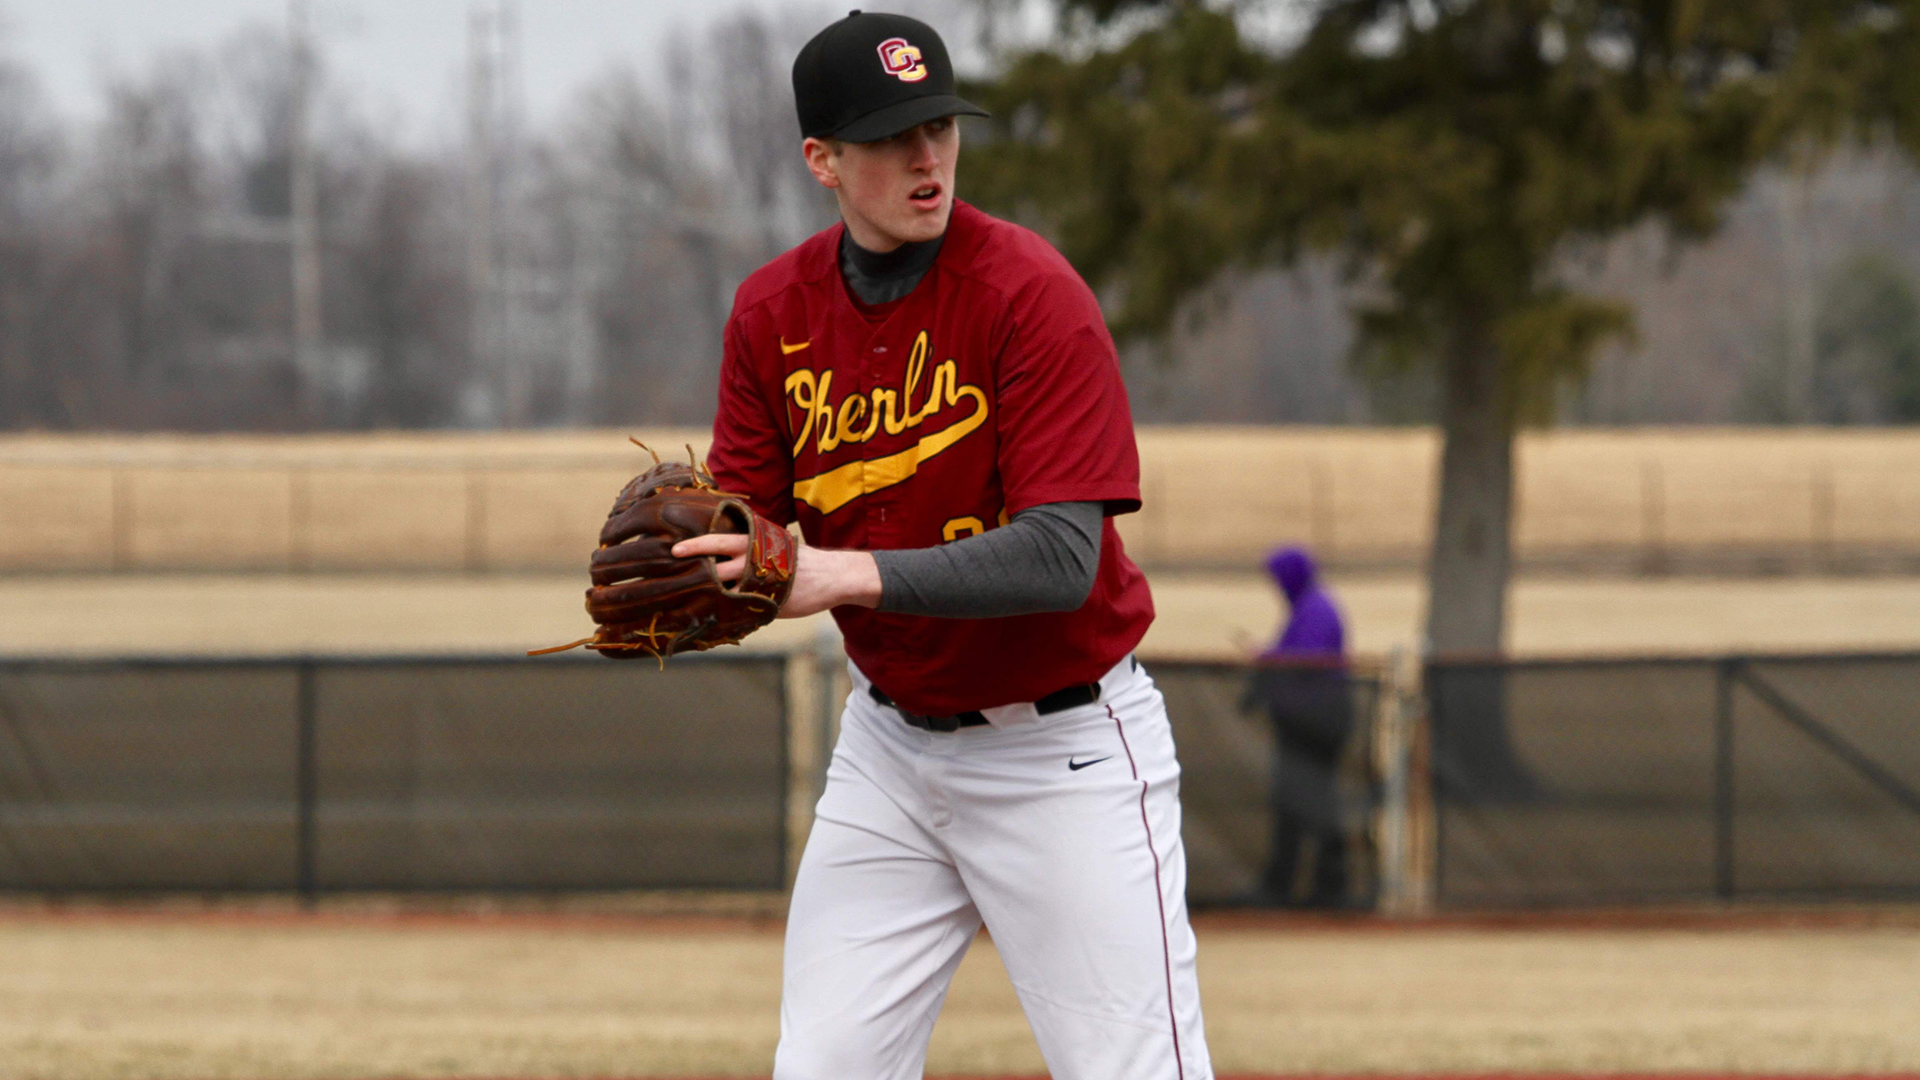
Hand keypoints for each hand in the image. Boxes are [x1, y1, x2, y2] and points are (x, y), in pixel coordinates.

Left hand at [671, 535, 880, 617]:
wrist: (831, 576)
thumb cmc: (798, 560)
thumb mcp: (772, 547)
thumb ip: (749, 554)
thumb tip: (724, 561)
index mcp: (753, 543)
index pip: (719, 542)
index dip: (697, 545)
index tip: (675, 550)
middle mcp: (754, 560)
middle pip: (717, 565)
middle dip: (694, 570)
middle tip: (673, 576)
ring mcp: (760, 583)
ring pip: (727, 589)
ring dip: (708, 595)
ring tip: (687, 602)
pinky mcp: (768, 602)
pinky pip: (743, 609)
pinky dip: (728, 614)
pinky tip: (715, 620)